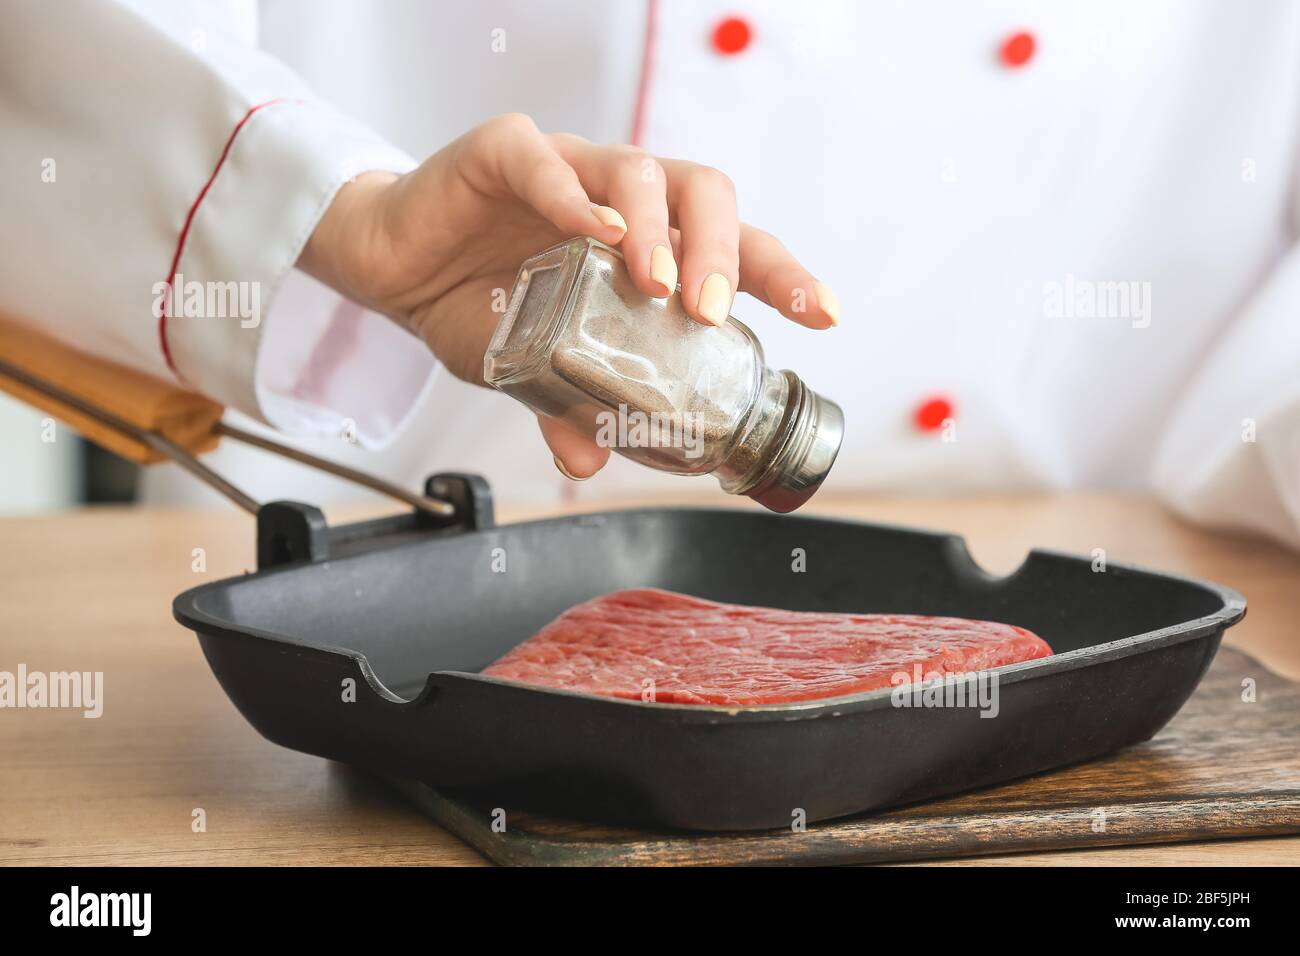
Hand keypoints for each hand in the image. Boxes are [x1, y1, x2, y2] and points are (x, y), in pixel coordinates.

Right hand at [299, 113, 838, 478]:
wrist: (393, 264)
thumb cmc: (473, 298)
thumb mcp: (529, 366)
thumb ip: (565, 405)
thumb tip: (589, 462)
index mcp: (643, 246)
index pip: (731, 249)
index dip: (781, 276)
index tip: (821, 315)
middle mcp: (620, 201)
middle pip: (703, 194)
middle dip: (724, 250)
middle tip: (711, 313)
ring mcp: (569, 168)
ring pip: (638, 171)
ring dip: (654, 229)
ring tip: (657, 284)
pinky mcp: (506, 153)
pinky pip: (546, 161)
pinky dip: (571, 196)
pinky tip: (587, 230)